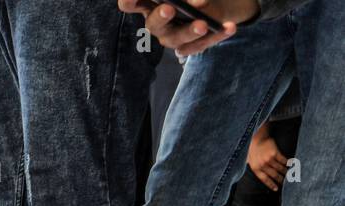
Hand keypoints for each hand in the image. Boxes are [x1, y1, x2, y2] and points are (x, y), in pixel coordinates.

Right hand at [117, 1, 255, 55]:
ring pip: (176, 39)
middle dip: (161, 16)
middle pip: (152, 23)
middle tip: (170, 8)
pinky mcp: (189, 47)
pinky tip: (229, 27)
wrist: (216, 3)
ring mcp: (171, 37)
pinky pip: (199, 46)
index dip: (129, 1)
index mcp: (150, 3)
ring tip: (203, 25)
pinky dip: (216, 36)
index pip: (130, 4)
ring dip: (190, 31)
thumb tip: (196, 2)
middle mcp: (156, 23)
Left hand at [246, 125, 287, 190]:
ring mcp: (268, 159)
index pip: (264, 179)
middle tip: (287, 182)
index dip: (271, 185)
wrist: (256, 138)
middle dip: (281, 179)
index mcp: (255, 168)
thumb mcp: (250, 161)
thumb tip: (260, 175)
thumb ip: (255, 168)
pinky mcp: (274, 153)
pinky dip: (288, 163)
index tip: (276, 189)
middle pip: (274, 175)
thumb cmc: (253, 149)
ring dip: (286, 172)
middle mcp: (262, 165)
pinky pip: (283, 160)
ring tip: (291, 174)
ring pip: (280, 168)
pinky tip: (292, 165)